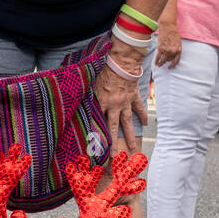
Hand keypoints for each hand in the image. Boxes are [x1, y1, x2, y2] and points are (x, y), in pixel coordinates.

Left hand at [95, 40, 147, 154]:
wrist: (121, 60)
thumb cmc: (103, 68)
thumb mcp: (90, 82)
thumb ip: (84, 94)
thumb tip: (72, 102)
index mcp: (101, 103)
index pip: (97, 122)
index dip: (95, 136)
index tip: (93, 150)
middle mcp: (114, 106)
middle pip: (113, 128)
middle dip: (114, 143)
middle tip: (114, 157)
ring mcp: (125, 102)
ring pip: (128, 122)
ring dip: (131, 135)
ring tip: (133, 147)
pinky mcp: (133, 96)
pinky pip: (139, 108)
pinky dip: (143, 115)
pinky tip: (146, 124)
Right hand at [154, 22, 181, 67]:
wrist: (168, 27)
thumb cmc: (174, 33)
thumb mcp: (178, 42)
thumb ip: (176, 49)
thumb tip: (172, 56)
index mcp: (178, 50)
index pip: (176, 61)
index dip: (173, 65)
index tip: (170, 67)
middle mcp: (173, 51)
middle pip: (169, 60)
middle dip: (166, 61)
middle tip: (164, 61)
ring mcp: (166, 50)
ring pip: (163, 60)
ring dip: (161, 63)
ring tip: (159, 65)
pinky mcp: (160, 48)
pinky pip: (158, 57)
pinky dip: (156, 61)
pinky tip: (155, 64)